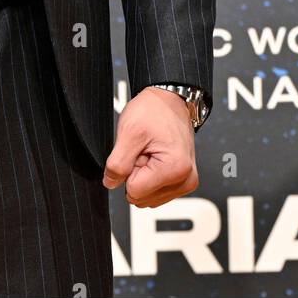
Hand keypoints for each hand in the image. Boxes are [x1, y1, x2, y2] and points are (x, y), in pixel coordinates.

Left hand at [103, 87, 198, 207]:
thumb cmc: (153, 110)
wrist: (169, 100)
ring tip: (150, 151)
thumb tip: (110, 183)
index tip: (137, 151)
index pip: (134, 191)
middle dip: (136, 174)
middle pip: (142, 197)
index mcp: (175, 169)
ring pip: (149, 198)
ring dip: (143, 175)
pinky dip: (151, 176)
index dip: (128, 170)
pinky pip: (157, 192)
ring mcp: (186, 182)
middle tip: (143, 150)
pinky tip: (155, 156)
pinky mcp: (183, 181)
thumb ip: (117, 163)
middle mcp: (185, 179)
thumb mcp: (128, 132)